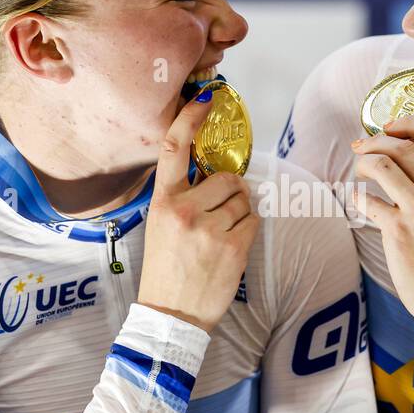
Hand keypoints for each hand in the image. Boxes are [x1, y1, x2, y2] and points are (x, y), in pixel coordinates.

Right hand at [137, 90, 258, 333]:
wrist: (171, 315)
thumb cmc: (166, 268)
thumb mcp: (160, 226)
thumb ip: (181, 197)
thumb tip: (214, 172)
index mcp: (162, 201)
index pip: (174, 148)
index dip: (190, 117)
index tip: (205, 98)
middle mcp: (185, 210)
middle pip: (227, 179)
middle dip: (230, 192)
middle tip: (218, 216)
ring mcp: (210, 229)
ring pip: (243, 200)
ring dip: (239, 213)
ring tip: (220, 237)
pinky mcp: (234, 247)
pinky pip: (254, 221)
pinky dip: (248, 229)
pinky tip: (231, 247)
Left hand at [351, 114, 413, 340]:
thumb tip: (402, 147)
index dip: (409, 123)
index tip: (390, 127)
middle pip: (402, 146)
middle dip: (375, 142)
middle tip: (362, 148)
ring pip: (381, 166)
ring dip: (363, 163)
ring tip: (359, 170)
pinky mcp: (398, 230)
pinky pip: (367, 200)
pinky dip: (357, 196)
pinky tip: (357, 199)